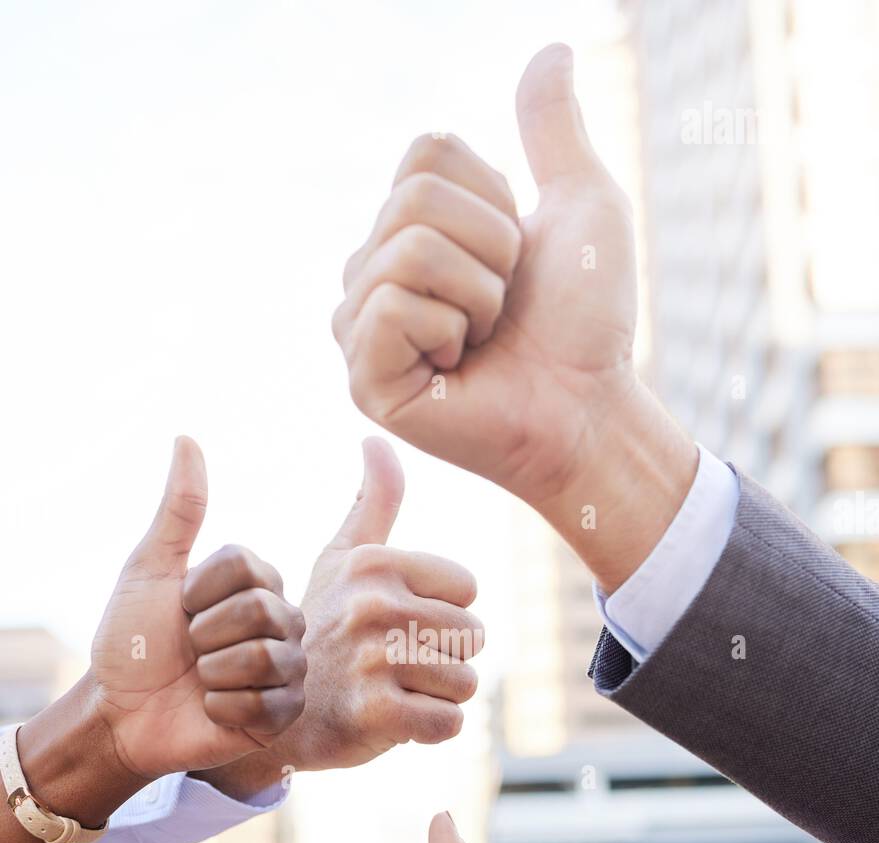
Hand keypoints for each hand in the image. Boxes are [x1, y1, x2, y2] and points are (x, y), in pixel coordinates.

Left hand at [89, 436, 306, 779]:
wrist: (122, 713)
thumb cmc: (133, 642)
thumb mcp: (149, 569)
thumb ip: (179, 510)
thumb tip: (187, 439)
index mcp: (257, 584)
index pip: (249, 568)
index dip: (201, 591)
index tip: (181, 609)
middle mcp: (282, 621)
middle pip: (261, 612)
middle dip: (206, 635)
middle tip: (190, 650)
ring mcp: (287, 668)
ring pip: (263, 658)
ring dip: (212, 674)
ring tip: (201, 681)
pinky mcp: (284, 714)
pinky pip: (266, 704)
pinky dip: (224, 708)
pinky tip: (213, 710)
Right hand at [203, 436, 483, 794]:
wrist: (270, 709)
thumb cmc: (322, 629)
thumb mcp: (340, 560)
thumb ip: (372, 502)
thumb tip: (376, 439)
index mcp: (375, 564)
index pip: (467, 589)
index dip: (442, 612)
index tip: (398, 625)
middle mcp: (374, 605)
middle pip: (473, 636)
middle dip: (445, 657)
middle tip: (395, 665)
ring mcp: (374, 661)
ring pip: (466, 682)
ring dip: (439, 696)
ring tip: (394, 690)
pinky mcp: (378, 713)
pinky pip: (450, 723)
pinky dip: (430, 730)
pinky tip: (394, 721)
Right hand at [333, 44, 637, 509]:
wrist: (590, 407)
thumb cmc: (587, 322)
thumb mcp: (582, 204)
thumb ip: (553, 130)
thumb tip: (553, 49)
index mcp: (410, 229)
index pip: (425, 152)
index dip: (492, 197)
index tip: (516, 257)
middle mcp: (373, 272)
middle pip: (413, 199)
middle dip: (490, 248)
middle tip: (506, 307)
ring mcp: (361, 329)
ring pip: (407, 249)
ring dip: (479, 293)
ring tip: (486, 339)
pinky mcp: (363, 379)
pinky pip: (393, 305)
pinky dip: (450, 330)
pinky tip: (458, 369)